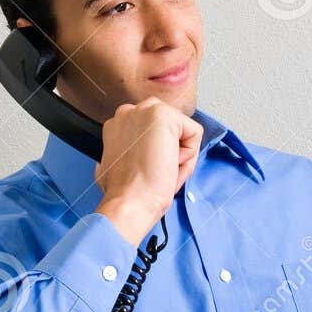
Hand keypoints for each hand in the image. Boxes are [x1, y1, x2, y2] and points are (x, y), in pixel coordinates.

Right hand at [94, 98, 202, 242]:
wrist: (129, 201)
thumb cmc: (126, 192)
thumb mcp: (122, 164)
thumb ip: (132, 148)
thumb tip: (149, 150)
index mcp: (117, 125)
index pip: (154, 131)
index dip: (157, 153)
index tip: (148, 170)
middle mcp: (128, 112)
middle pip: (171, 128)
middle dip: (171, 150)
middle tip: (156, 171)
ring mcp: (145, 110)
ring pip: (183, 131)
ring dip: (180, 154)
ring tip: (161, 170)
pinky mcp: (164, 114)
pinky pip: (194, 133)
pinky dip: (189, 156)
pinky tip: (168, 166)